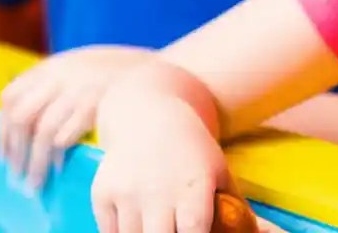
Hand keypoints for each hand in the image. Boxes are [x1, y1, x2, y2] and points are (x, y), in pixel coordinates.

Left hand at [0, 44, 150, 188]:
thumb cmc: (122, 78)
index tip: (4, 154)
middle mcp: (63, 76)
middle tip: (16, 174)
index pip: (12, 96)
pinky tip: (60, 168)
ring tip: (36, 182)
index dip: (3, 129)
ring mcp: (80, 90)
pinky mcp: (98, 105)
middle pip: (21, 115)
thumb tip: (26, 119)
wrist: (163, 71)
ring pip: (41, 131)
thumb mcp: (84, 67)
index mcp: (55, 66)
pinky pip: (67, 133)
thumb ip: (56, 84)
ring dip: (34, 161)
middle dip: (14, 149)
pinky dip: (58, 154)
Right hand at [91, 95, 246, 232]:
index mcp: (193, 186)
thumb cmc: (191, 150)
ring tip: (158, 224)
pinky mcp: (102, 193)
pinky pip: (109, 232)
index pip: (194, 232)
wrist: (148, 115)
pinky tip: (137, 225)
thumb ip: (235, 206)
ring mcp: (126, 192)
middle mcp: (158, 189)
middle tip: (173, 231)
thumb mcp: (219, 171)